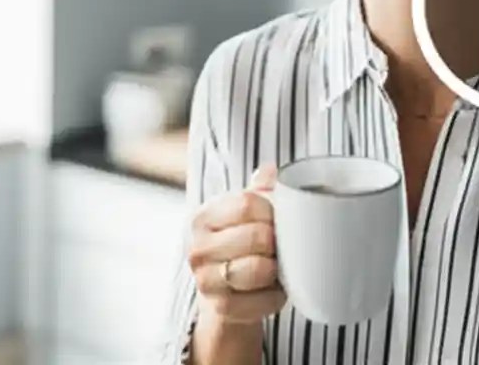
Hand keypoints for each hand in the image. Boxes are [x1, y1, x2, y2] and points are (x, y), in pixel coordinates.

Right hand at [188, 163, 286, 323]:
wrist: (226, 292)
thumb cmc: (240, 244)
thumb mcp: (245, 213)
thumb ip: (259, 190)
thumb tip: (271, 169)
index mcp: (203, 217)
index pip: (248, 203)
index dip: (273, 211)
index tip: (278, 218)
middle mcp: (198, 249)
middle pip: (257, 236)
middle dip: (278, 241)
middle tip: (281, 245)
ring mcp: (206, 281)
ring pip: (259, 269)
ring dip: (277, 267)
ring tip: (277, 264)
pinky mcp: (222, 309)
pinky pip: (265, 299)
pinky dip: (278, 294)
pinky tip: (274, 287)